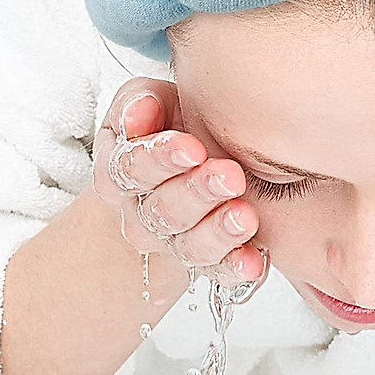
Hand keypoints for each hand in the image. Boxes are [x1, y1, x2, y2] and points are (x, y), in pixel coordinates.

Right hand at [92, 77, 267, 289]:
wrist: (183, 170)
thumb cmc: (167, 126)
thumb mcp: (151, 103)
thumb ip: (141, 101)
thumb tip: (140, 113)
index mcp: (120, 173)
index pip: (131, 169)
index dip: (159, 159)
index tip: (192, 147)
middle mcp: (142, 214)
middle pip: (163, 210)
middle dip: (197, 193)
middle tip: (230, 175)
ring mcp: (174, 242)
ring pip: (189, 245)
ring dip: (218, 232)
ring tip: (244, 216)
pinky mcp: (208, 260)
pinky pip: (218, 272)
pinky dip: (235, 267)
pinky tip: (253, 262)